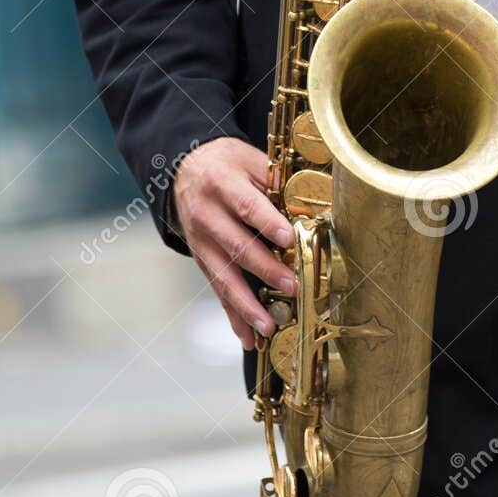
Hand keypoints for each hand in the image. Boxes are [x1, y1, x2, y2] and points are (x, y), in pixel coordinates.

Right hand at [172, 137, 296, 350]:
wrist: (184, 168)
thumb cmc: (226, 163)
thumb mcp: (249, 160)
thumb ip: (276, 181)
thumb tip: (314, 206)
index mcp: (222, 184)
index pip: (246, 207)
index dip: (267, 224)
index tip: (289, 241)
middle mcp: (206, 214)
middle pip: (237, 246)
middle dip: (265, 270)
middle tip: (292, 286)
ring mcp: (200, 240)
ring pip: (224, 276)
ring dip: (248, 304)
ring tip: (269, 326)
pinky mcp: (201, 259)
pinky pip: (217, 290)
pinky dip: (233, 315)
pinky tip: (247, 337)